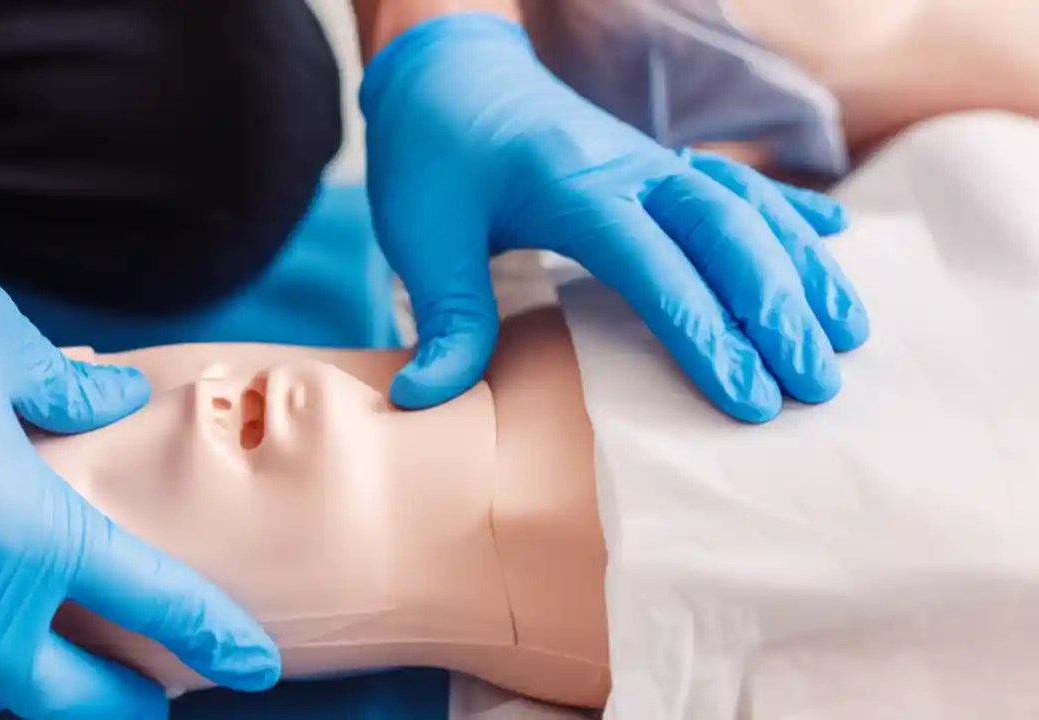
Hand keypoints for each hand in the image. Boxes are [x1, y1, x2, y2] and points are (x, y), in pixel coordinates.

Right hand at [0, 174, 278, 717]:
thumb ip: (66, 390)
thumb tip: (118, 401)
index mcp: (23, 529)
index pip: (149, 600)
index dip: (211, 635)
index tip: (253, 664)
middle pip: (58, 698)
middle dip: (115, 708)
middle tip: (150, 707)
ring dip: (1, 689)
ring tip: (23, 664)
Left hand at [361, 13, 868, 421]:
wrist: (449, 71)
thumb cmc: (432, 155)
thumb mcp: (420, 236)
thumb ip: (442, 316)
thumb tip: (425, 400)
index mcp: (571, 188)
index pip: (653, 264)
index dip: (703, 332)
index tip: (746, 397)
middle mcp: (629, 169)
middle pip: (724, 234)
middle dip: (778, 310)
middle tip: (817, 387)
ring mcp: (653, 162)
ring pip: (748, 209)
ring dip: (801, 269)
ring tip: (847, 335)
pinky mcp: (660, 163)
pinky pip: (740, 184)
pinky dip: (790, 213)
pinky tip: (835, 240)